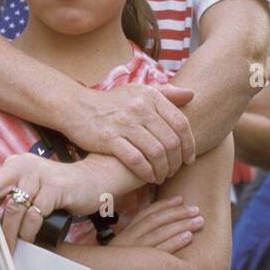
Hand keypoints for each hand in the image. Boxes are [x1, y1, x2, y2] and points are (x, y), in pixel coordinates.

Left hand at [0, 154, 110, 253]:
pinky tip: (30, 240)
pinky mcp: (55, 187)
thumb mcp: (32, 190)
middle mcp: (21, 165)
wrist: (95, 180)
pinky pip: (34, 215)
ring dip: (9, 235)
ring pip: (13, 209)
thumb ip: (12, 201)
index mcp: (12, 165)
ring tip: (11, 249)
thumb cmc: (60, 191)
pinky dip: (29, 232)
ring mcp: (38, 174)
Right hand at [61, 82, 195, 184]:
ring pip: (156, 153)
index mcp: (151, 96)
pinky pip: (136, 160)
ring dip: (163, 170)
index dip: (189, 145)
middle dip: (176, 162)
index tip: (189, 159)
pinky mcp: (109, 138)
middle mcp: (140, 108)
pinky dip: (146, 172)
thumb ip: (167, 94)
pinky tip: (149, 177)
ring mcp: (124, 123)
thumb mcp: (139, 91)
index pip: (181, 124)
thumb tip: (192, 95)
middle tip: (175, 171)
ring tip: (162, 176)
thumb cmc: (113, 102)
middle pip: (171, 141)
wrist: (77, 107)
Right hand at [110, 196, 203, 252]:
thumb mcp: (122, 253)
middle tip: (196, 209)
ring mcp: (134, 254)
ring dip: (182, 225)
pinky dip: (176, 242)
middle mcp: (128, 240)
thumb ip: (137, 240)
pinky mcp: (141, 268)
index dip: (164, 205)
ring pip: (161, 233)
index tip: (180, 199)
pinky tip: (189, 237)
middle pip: (156, 221)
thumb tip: (157, 229)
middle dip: (178, 213)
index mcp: (125, 234)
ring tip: (199, 220)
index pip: (146, 214)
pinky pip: (161, 252)